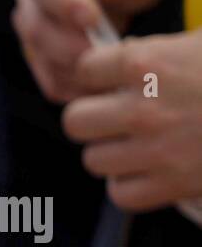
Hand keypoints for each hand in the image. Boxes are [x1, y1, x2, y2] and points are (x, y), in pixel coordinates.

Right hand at [12, 0, 164, 102]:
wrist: (121, 3)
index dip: (64, 5)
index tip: (91, 20)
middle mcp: (30, 7)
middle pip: (37, 30)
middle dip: (69, 47)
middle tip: (100, 56)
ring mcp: (32, 41)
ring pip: (45, 62)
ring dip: (79, 71)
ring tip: (112, 72)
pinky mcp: (45, 68)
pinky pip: (55, 85)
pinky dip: (82, 89)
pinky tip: (108, 85)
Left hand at [64, 30, 201, 209]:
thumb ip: (162, 52)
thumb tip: (128, 58)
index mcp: (149, 63)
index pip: (86, 69)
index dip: (99, 75)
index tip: (112, 80)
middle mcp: (142, 108)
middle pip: (76, 121)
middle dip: (95, 118)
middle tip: (117, 117)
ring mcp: (154, 150)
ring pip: (94, 160)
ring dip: (112, 153)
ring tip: (138, 145)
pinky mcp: (172, 185)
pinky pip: (121, 194)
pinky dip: (131, 186)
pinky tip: (150, 172)